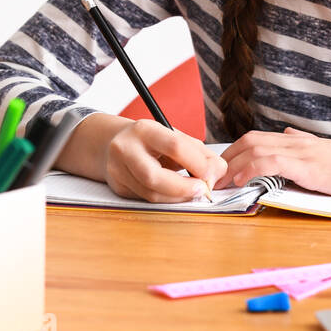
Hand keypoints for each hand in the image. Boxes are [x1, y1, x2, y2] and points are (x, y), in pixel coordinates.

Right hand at [102, 120, 226, 202]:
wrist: (112, 143)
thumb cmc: (151, 140)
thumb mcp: (173, 137)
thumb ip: (199, 153)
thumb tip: (219, 172)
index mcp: (144, 130)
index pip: (174, 146)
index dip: (197, 164)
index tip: (211, 175)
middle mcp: (126, 149)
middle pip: (154, 176)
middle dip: (183, 188)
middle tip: (202, 191)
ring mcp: (118, 170)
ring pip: (150, 193)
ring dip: (177, 197)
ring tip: (192, 193)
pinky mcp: (119, 188)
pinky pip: (147, 200)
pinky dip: (166, 200)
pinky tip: (176, 194)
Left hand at [213, 126, 330, 197]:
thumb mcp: (324, 153)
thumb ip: (303, 144)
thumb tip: (287, 135)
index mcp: (297, 141)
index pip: (255, 139)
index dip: (232, 153)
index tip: (216, 170)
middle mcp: (296, 143)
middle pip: (249, 141)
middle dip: (225, 159)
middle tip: (208, 179)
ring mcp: (303, 153)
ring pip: (257, 150)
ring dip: (232, 166)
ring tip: (217, 183)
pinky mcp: (311, 168)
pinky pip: (275, 163)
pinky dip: (253, 170)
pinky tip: (241, 181)